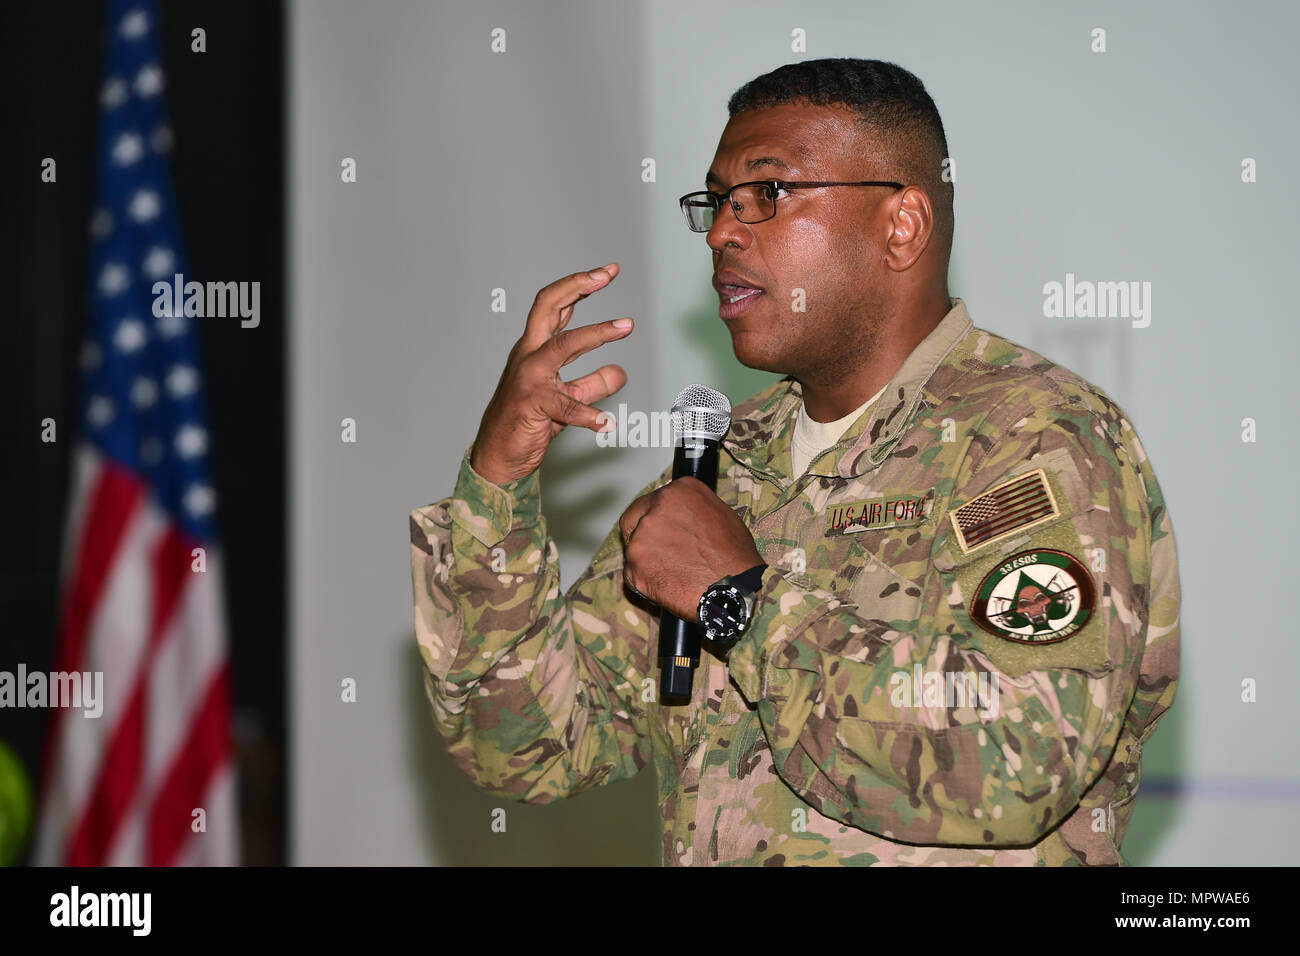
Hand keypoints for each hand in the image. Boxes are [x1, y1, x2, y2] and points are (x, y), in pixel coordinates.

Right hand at [470, 263, 631, 485]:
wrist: (499, 455)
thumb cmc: (527, 421)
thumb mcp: (567, 397)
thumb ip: (593, 382)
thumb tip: (620, 372)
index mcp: (535, 349)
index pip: (555, 307)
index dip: (579, 286)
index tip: (607, 272)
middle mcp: (529, 356)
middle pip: (548, 307)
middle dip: (577, 286)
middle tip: (606, 276)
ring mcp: (528, 378)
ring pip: (562, 346)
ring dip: (596, 333)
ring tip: (625, 326)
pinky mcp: (532, 405)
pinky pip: (566, 405)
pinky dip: (588, 414)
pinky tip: (606, 423)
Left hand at [618, 477, 763, 619]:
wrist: (733, 590)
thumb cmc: (734, 557)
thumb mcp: (720, 515)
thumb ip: (691, 510)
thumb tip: (681, 516)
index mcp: (678, 491)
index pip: (650, 501)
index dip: (653, 517)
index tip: (660, 530)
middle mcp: (655, 509)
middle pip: (633, 520)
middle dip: (641, 535)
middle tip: (658, 551)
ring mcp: (641, 538)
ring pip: (633, 549)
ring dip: (646, 560)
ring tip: (673, 573)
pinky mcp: (634, 566)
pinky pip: (632, 575)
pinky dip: (645, 581)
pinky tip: (667, 585)